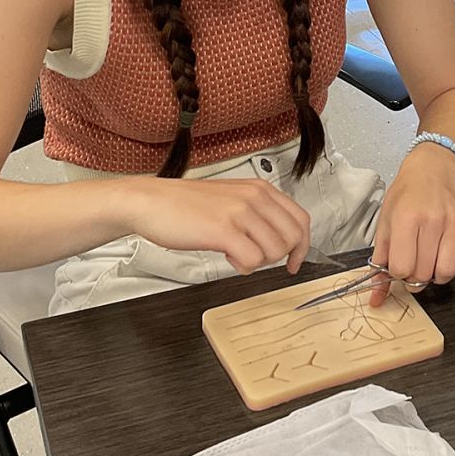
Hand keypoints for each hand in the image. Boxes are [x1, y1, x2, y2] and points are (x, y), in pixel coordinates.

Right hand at [123, 176, 311, 274]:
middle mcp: (254, 197)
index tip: (294, 260)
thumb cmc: (185, 204)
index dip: (303, 245)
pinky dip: (244, 266)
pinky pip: (253, 260)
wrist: (151, 202)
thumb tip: (278, 237)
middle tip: (263, 261)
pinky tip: (228, 258)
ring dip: (259, 261)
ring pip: (275, 251)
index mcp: (260, 189)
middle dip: (282, 257)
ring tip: (237, 254)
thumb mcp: (231, 197)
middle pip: (294, 237)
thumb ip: (256, 212)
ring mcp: (240, 213)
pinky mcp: (223, 230)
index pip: (301, 219)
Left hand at [369, 142, 454, 306]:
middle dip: (415, 277)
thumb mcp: (385, 221)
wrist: (431, 170)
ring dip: (438, 275)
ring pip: (448, 270)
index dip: (397, 274)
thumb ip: (380, 259)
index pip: (401, 267)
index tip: (398, 266)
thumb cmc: (407, 194)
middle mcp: (433, 220)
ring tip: (431, 263)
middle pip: (424, 273)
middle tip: (413, 264)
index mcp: (407, 218)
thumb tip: (376, 295)